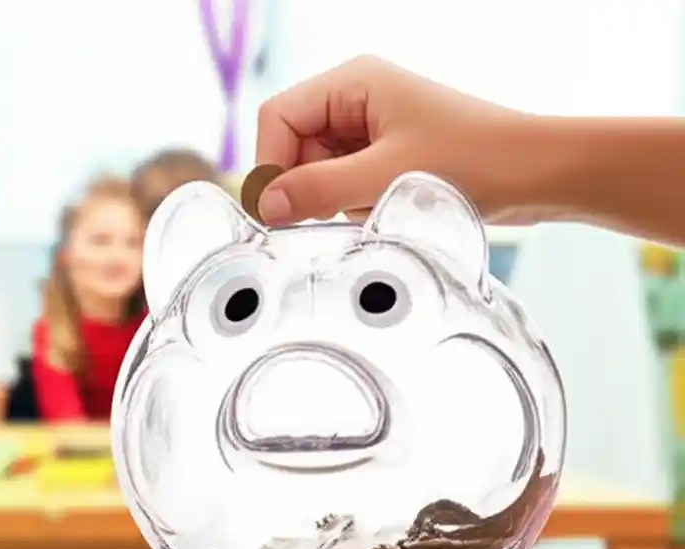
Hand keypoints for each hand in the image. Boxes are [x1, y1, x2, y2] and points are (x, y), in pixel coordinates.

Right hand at [254, 56, 539, 226]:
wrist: (540, 172)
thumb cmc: (477, 158)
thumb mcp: (387, 176)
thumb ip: (318, 189)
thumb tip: (265, 205)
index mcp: (353, 81)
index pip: (277, 117)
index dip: (270, 163)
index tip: (279, 209)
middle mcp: (356, 98)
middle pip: (292, 146)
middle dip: (309, 185)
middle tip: (335, 210)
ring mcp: (369, 128)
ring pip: (315, 171)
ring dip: (335, 198)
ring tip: (379, 203)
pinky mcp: (383, 156)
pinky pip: (341, 185)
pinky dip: (354, 204)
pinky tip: (388, 206)